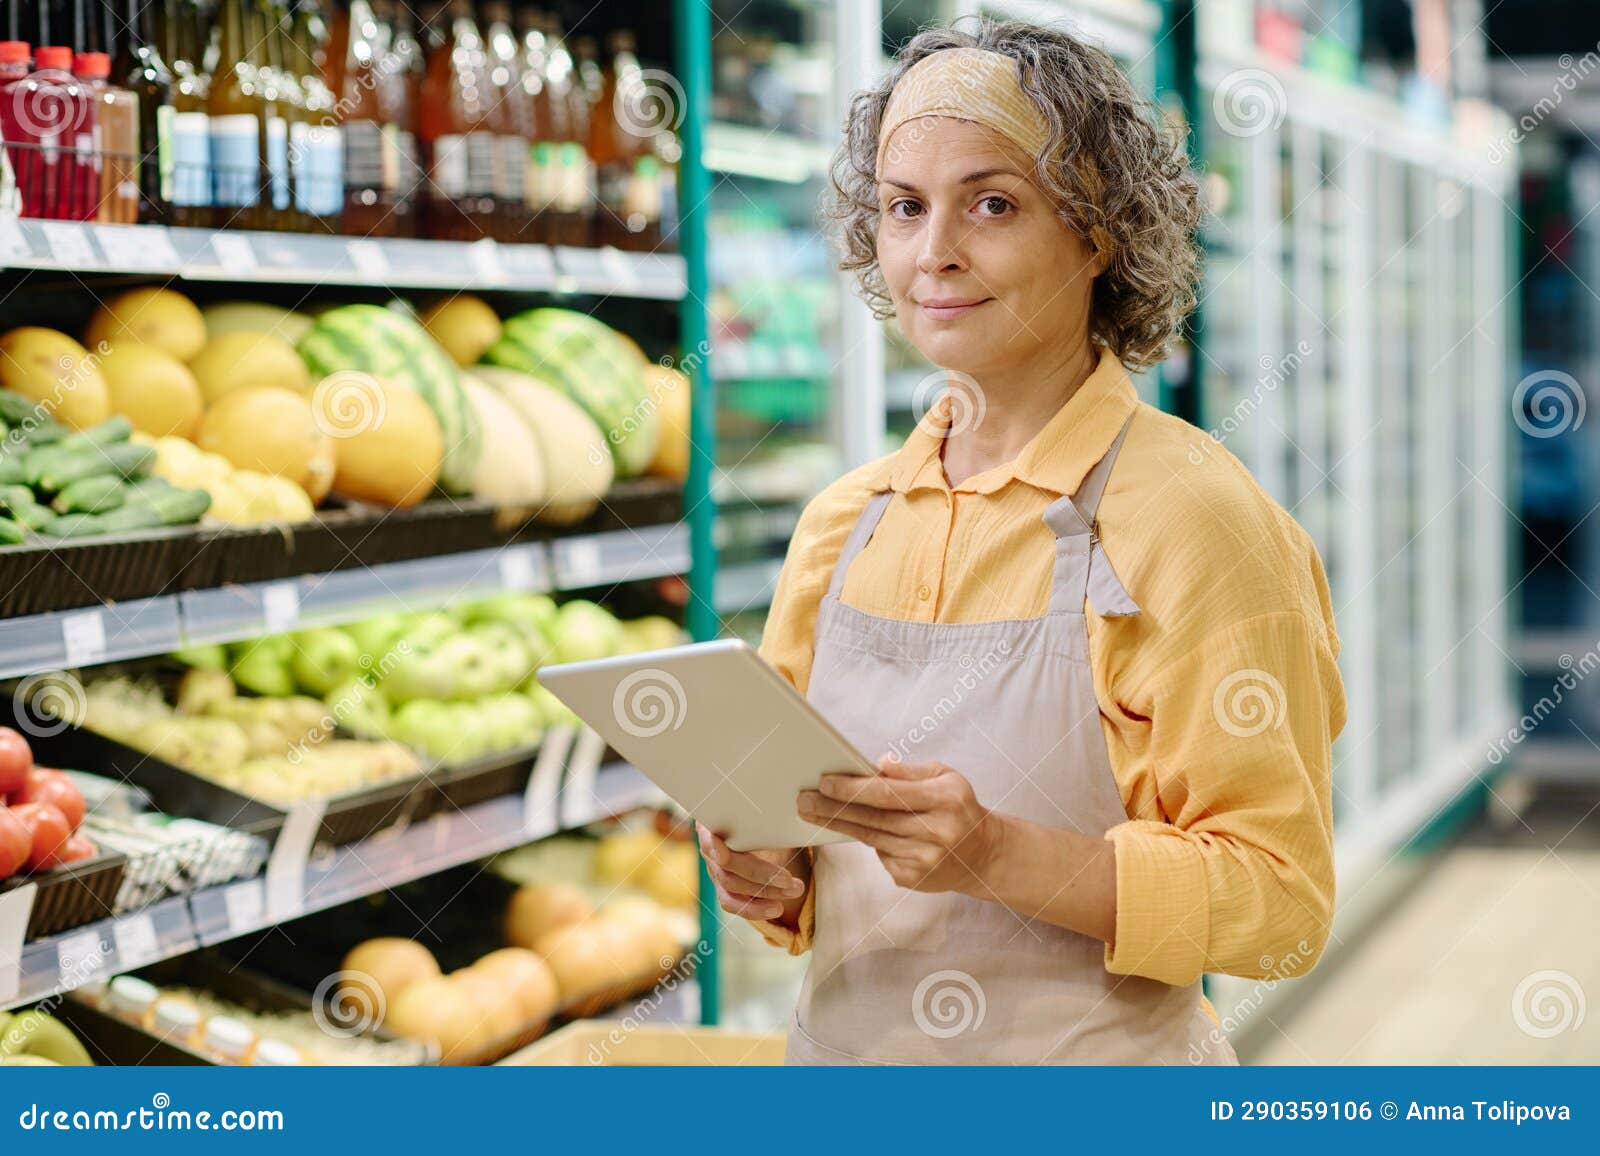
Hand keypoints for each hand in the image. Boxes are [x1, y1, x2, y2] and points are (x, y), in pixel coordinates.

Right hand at [696, 823, 808, 922]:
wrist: (759, 832)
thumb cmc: (763, 819)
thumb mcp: (765, 816)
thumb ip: (769, 821)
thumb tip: (791, 822)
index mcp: (715, 824)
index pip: (707, 835)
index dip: (713, 847)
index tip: (724, 856)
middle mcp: (710, 849)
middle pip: (727, 867)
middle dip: (760, 875)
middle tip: (788, 879)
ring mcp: (715, 870)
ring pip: (732, 888)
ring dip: (765, 892)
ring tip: (794, 890)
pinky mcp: (724, 889)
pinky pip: (735, 904)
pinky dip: (756, 909)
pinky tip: (777, 908)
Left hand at [797, 755, 999, 894]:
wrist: (982, 854)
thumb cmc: (958, 807)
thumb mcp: (946, 777)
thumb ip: (910, 771)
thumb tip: (876, 766)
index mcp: (943, 800)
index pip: (888, 794)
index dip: (853, 789)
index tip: (824, 782)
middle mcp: (935, 832)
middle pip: (873, 819)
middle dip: (834, 808)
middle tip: (803, 799)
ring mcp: (924, 859)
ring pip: (871, 838)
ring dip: (839, 825)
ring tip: (811, 812)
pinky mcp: (914, 878)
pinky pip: (881, 855)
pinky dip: (870, 841)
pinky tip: (857, 830)